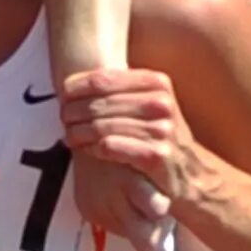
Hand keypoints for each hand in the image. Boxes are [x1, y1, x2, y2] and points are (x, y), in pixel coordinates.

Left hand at [61, 69, 186, 248]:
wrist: (188, 173)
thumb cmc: (159, 136)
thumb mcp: (149, 105)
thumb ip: (120, 91)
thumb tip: (72, 84)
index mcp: (157, 83)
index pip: (102, 78)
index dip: (76, 87)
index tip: (63, 95)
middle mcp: (161, 103)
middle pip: (98, 102)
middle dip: (73, 111)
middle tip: (63, 120)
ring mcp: (161, 129)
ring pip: (101, 126)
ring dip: (79, 132)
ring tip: (70, 137)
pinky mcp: (156, 155)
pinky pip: (110, 146)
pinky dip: (94, 148)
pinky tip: (89, 150)